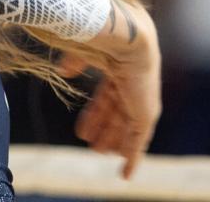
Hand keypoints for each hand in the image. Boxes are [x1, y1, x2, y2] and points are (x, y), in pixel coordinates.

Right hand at [74, 0, 161, 177]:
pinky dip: (132, 157)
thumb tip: (63, 71)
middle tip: (93, 148)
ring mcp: (140, 101)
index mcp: (118, 69)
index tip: (81, 132)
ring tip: (100, 155)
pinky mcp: (146, 113)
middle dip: (105, 131)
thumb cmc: (102, 37)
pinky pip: (138, 140)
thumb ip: (75, 62)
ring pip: (126, 129)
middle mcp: (132, 86)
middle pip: (117, 115)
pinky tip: (126, 172)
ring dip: (114, 144)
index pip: (106, 99)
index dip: (94, 116)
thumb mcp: (83, 52)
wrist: (127, 37)